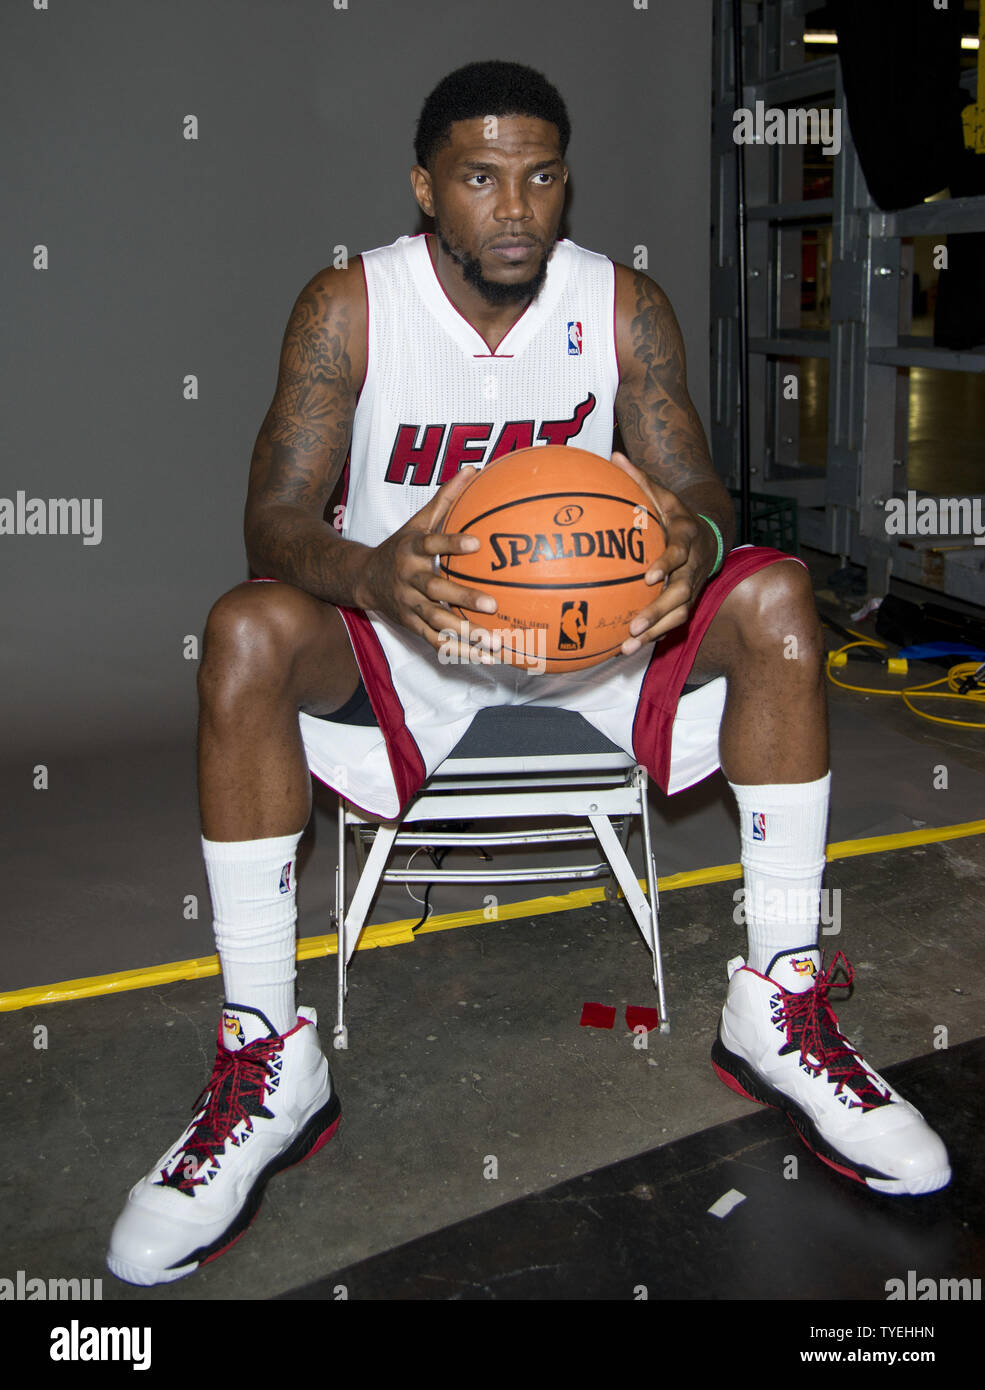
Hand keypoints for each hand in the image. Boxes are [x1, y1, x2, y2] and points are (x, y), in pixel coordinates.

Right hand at [357, 466, 498, 660]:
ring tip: (495, 641)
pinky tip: (488, 657)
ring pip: (437, 622)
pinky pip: (437, 642)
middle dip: (463, 598)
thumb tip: (474, 469)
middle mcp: (408, 580)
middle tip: (493, 604)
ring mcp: (409, 606)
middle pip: (436, 590)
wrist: (362, 579)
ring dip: (466, 633)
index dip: (452, 544)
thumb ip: (446, 498)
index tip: (477, 543)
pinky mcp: (411, 625)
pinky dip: (461, 652)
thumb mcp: (417, 521)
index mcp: (411, 550)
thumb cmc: (401, 546)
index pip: (431, 544)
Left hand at [609, 451, 717, 654]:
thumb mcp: (663, 493)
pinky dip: (653, 637)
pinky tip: (624, 650)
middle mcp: (693, 568)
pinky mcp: (686, 602)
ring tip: (627, 648)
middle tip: (634, 627)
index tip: (649, 576)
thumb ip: (640, 478)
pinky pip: (671, 623)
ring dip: (654, 632)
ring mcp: (691, 587)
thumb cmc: (676, 513)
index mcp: (687, 539)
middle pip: (680, 594)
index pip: (680, 553)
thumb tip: (614, 455)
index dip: (667, 564)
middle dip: (658, 612)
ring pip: (678, 615)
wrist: (708, 535)